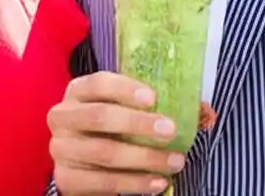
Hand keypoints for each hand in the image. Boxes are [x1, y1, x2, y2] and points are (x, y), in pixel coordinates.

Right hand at [48, 71, 184, 194]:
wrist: (85, 167)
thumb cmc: (111, 131)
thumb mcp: (126, 112)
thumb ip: (153, 108)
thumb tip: (203, 111)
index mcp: (77, 92)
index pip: (98, 83)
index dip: (125, 89)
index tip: (154, 98)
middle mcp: (63, 116)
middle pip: (99, 117)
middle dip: (138, 124)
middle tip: (170, 130)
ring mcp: (61, 149)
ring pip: (104, 152)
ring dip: (144, 158)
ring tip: (174, 162)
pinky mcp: (65, 178)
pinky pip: (102, 182)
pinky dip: (134, 182)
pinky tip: (157, 182)